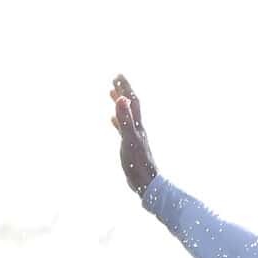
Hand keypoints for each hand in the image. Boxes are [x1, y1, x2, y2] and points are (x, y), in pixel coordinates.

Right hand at [110, 74, 158, 192]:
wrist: (146, 182)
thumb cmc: (137, 163)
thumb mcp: (128, 139)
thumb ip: (125, 119)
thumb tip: (122, 99)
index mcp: (137, 125)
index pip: (131, 101)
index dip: (125, 87)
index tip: (117, 75)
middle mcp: (137, 128)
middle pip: (130, 105)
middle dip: (123, 91)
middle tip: (115, 78)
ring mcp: (134, 136)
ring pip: (126, 115)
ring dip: (120, 103)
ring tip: (112, 93)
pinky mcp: (130, 146)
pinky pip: (123, 129)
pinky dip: (117, 121)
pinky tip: (112, 120)